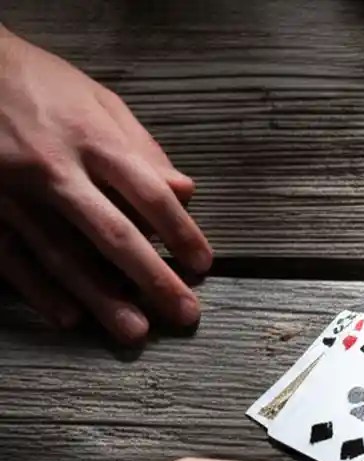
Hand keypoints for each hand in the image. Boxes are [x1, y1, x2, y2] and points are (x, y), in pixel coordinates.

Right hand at [0, 26, 208, 342]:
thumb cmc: (39, 84)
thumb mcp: (99, 101)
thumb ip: (143, 149)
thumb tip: (185, 192)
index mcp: (92, 139)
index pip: (150, 195)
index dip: (182, 233)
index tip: (203, 265)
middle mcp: (55, 170)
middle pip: (114, 234)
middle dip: (153, 279)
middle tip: (183, 314)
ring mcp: (13, 193)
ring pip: (63, 255)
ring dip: (101, 298)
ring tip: (134, 332)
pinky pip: (11, 257)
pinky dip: (40, 290)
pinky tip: (69, 317)